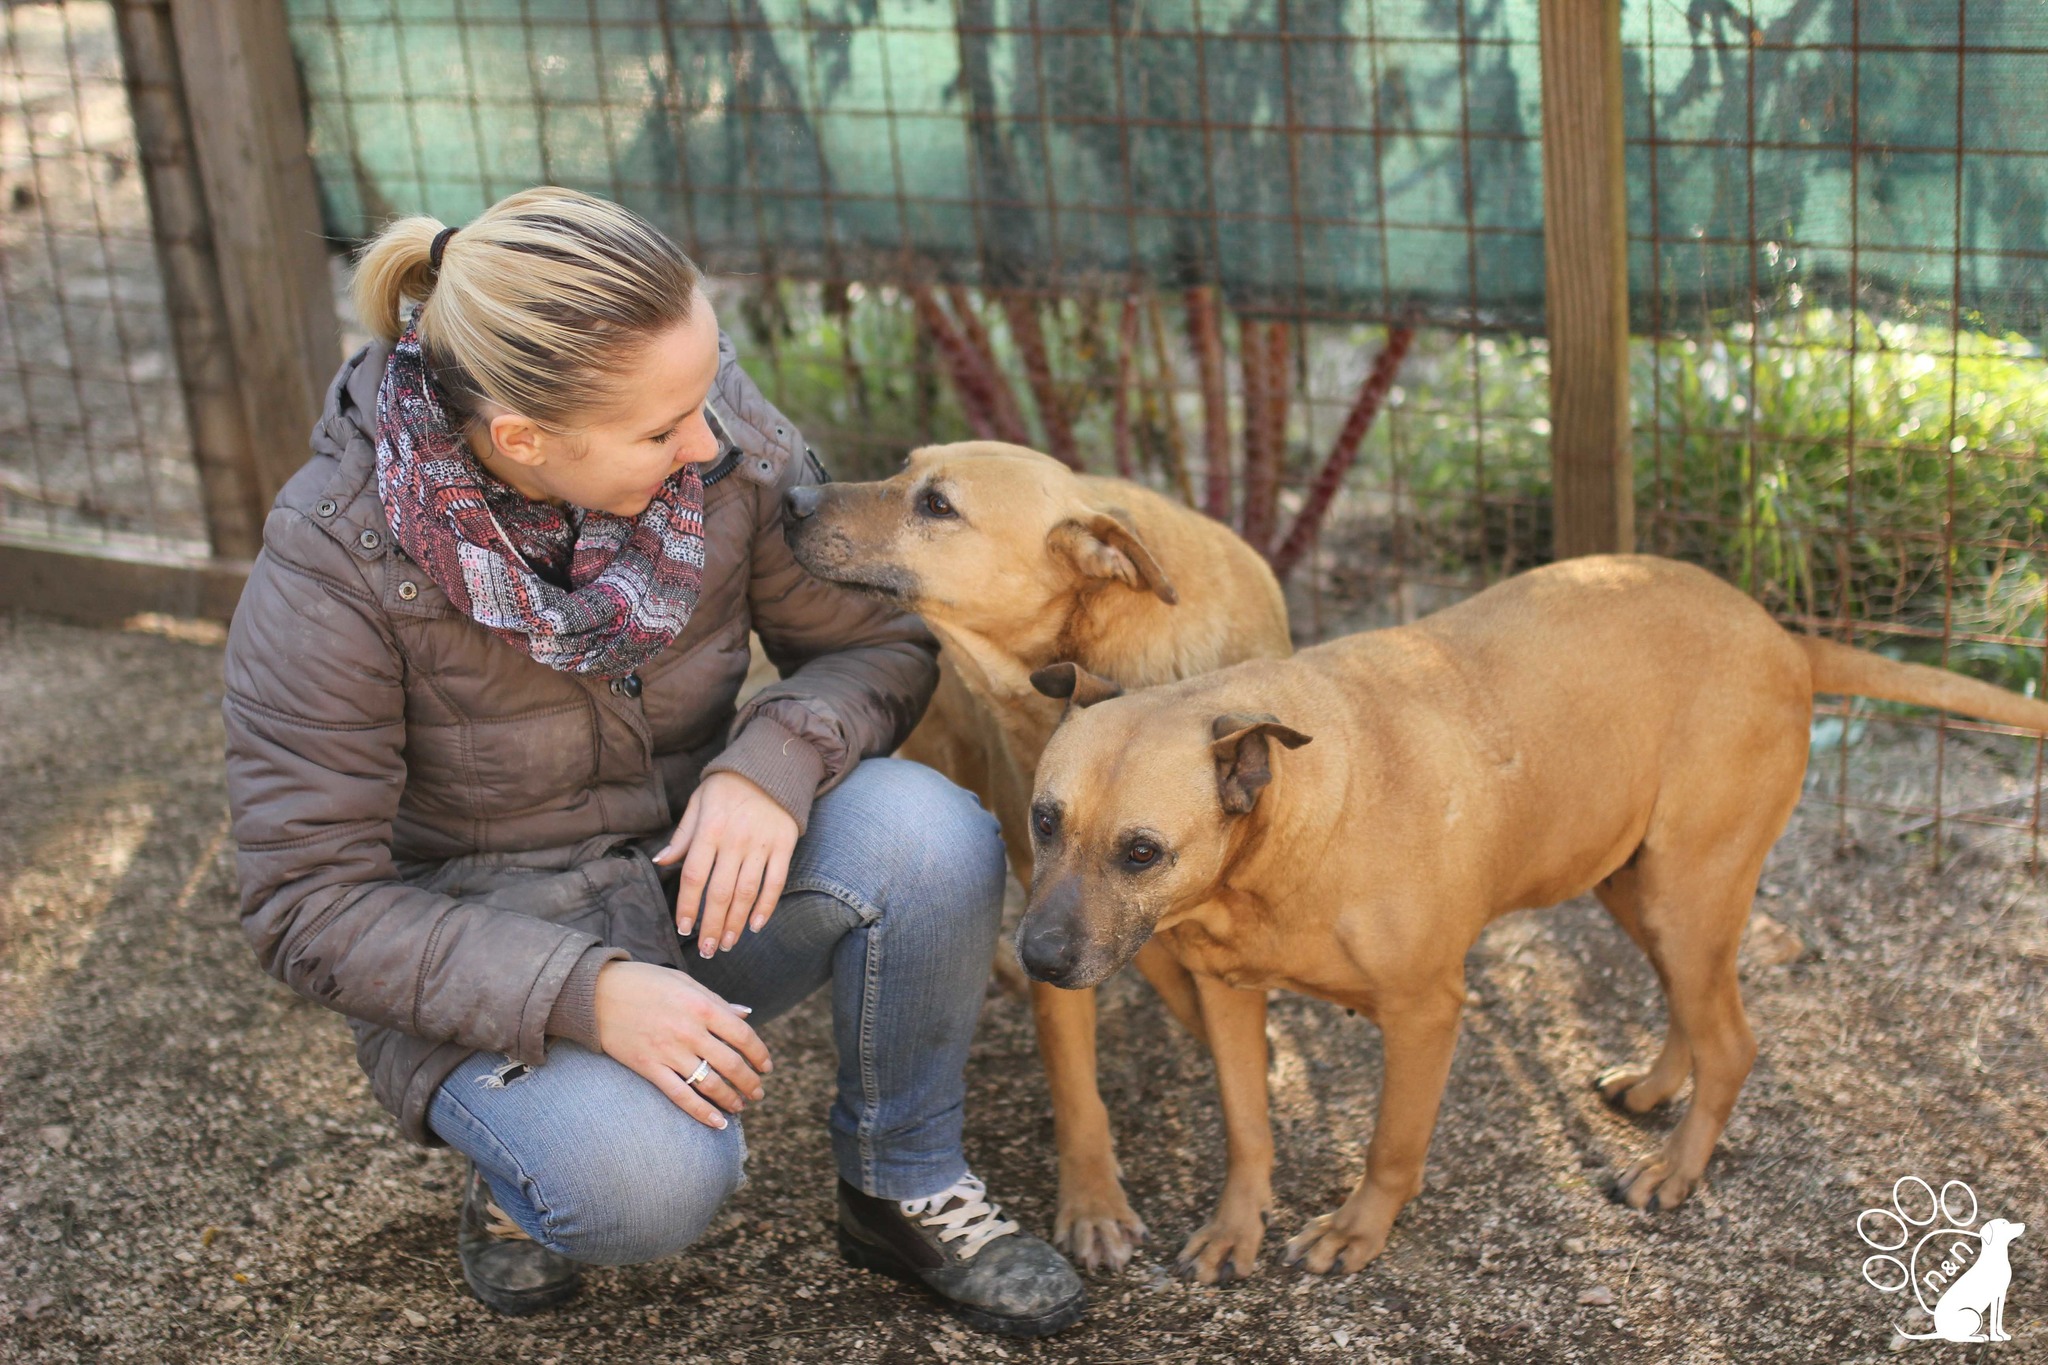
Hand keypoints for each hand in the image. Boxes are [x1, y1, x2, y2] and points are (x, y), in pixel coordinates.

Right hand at [592, 960, 770, 1129]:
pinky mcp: (648, 1067)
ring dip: (731, 1098)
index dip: (760, 1054)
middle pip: (731, 1064)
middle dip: (750, 1082)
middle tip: (759, 1092)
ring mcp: (668, 1051)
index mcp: (702, 1006)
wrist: (597, 992)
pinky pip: (680, 1095)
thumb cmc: (644, 982)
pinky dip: (702, 1112)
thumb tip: (746, 1014)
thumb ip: (716, 1001)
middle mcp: (689, 1031)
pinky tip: (718, 1122)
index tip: (766, 1066)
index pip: (743, 1035)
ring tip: (741, 1105)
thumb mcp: (684, 982)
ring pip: (710, 1083)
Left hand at [654, 770, 797, 958]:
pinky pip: (776, 881)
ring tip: (726, 944)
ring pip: (747, 892)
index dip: (688, 906)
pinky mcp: (784, 844)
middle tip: (707, 950)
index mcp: (709, 829)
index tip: (684, 928)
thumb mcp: (698, 803)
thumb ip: (682, 836)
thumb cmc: (727, 787)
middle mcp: (735, 839)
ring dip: (735, 922)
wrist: (771, 765)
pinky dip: (766, 906)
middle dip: (712, 925)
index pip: (695, 876)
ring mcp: (761, 844)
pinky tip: (755, 926)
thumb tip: (661, 862)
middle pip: (720, 891)